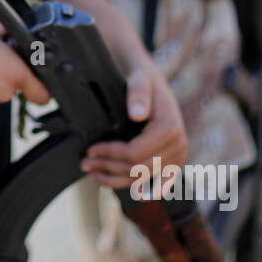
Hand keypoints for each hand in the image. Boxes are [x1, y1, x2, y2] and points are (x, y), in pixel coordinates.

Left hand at [79, 63, 186, 189]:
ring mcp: (175, 157)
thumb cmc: (145, 80)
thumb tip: (137, 114)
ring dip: (113, 179)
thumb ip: (138, 93)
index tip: (90, 150)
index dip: (110, 154)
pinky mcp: (169, 164)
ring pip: (140, 179)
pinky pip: (147, 180)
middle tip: (84, 162)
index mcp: (170, 129)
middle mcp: (178, 146)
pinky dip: (125, 182)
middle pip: (137, 169)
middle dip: (108, 167)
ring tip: (90, 172)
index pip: (136, 154)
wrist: (153, 83)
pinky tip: (106, 179)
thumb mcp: (140, 79)